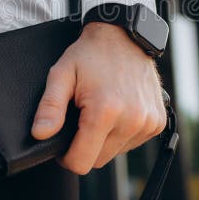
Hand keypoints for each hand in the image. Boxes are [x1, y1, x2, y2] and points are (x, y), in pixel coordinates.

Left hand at [30, 21, 166, 174]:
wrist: (124, 36)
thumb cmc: (90, 54)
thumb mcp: (61, 74)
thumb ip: (50, 107)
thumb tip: (40, 134)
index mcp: (105, 111)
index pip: (81, 162)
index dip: (66, 156)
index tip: (64, 140)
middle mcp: (131, 120)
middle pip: (98, 160)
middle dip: (85, 146)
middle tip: (81, 118)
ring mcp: (148, 122)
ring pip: (116, 153)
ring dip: (105, 140)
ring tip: (100, 111)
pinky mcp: (158, 122)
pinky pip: (132, 143)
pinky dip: (122, 133)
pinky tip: (117, 111)